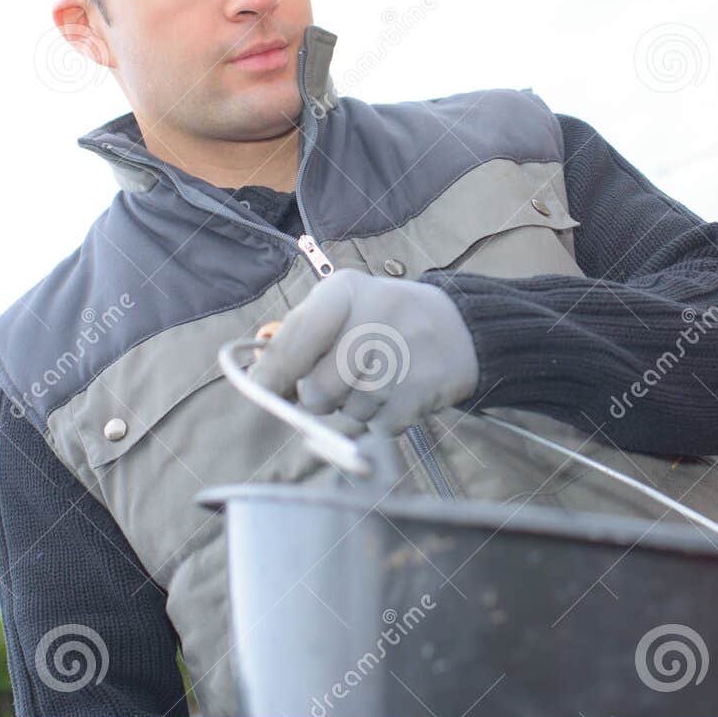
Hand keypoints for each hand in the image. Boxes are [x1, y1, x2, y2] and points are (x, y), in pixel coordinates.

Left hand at [251, 269, 478, 433]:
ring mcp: (400, 357)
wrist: (458, 330)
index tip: (260, 389)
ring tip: (380, 377)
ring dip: (356, 406)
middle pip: (317, 390)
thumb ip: (300, 338)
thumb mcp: (343, 308)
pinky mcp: (420, 391)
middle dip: (321, 397)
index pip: (295, 340)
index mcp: (344, 291)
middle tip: (341, 381)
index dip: (271, 373)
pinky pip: (378, 425)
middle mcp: (373, 319)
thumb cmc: (383, 321)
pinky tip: (399, 390)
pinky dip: (383, 417)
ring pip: (348, 411)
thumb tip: (259, 381)